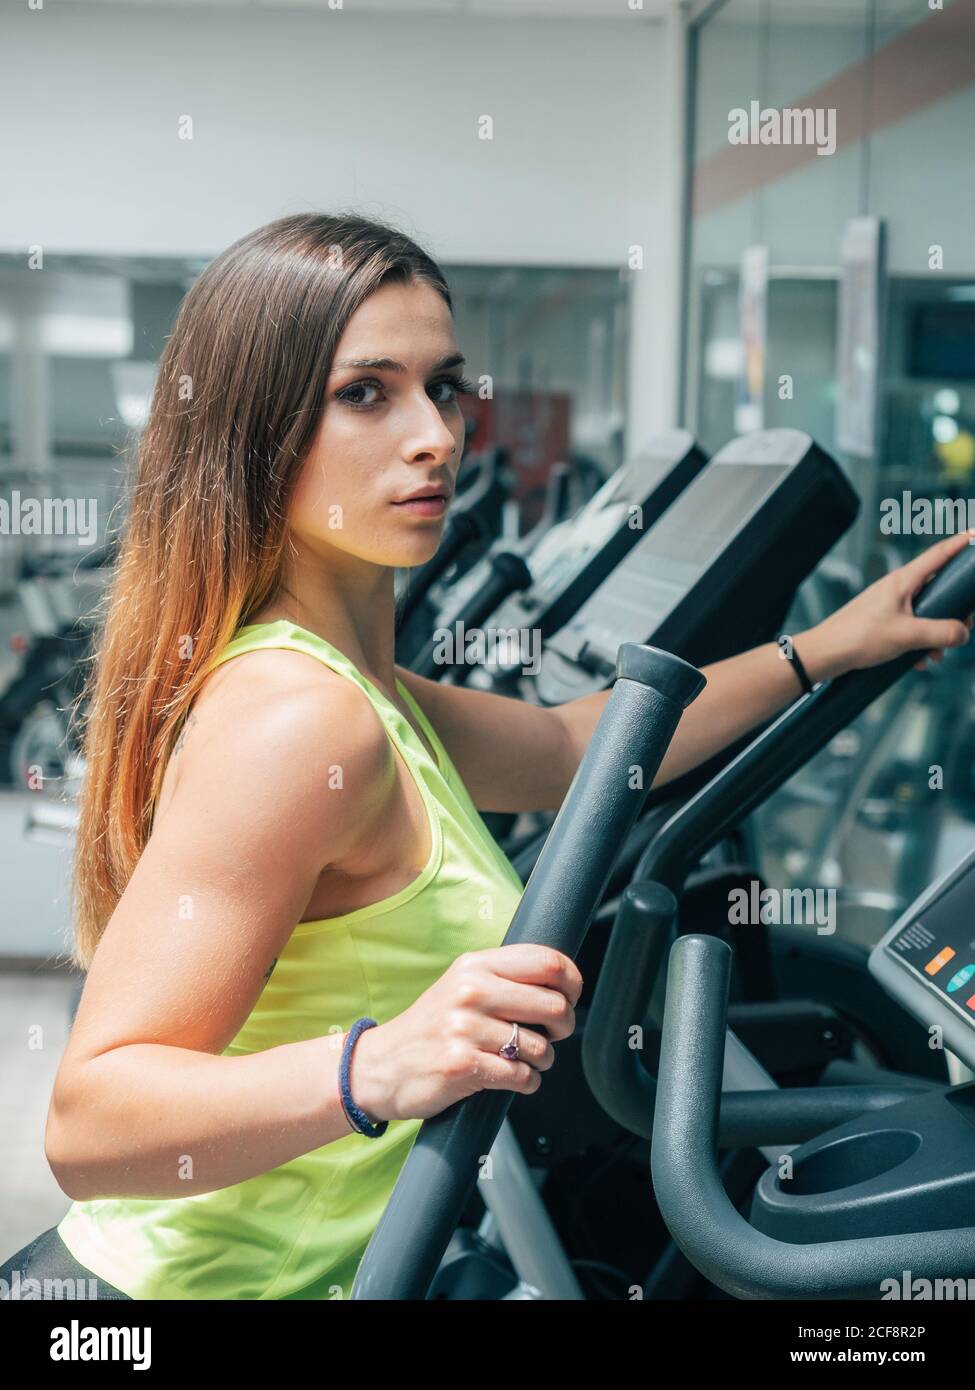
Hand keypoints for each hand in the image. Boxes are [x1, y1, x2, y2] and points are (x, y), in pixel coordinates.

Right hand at [348, 944, 581, 1123]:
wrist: (381, 1067)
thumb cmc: (431, 1028)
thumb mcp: (461, 985)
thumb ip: (503, 978)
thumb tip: (560, 983)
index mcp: (476, 965)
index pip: (547, 961)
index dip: (572, 982)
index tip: (571, 997)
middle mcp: (471, 991)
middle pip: (554, 1005)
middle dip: (564, 1026)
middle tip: (553, 1036)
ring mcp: (465, 1028)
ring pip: (541, 1048)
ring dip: (542, 1061)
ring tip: (522, 1060)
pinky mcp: (463, 1065)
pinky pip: (522, 1076)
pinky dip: (525, 1083)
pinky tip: (510, 1078)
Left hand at [801, 532, 974, 680]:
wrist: (825, 654)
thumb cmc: (858, 637)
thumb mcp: (907, 636)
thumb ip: (940, 633)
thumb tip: (963, 633)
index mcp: (903, 581)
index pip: (938, 554)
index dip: (960, 543)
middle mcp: (897, 588)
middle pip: (938, 587)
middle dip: (955, 607)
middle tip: (966, 623)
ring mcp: (890, 605)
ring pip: (926, 612)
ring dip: (937, 633)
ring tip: (937, 653)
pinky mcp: (883, 622)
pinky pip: (912, 628)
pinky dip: (920, 643)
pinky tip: (919, 661)